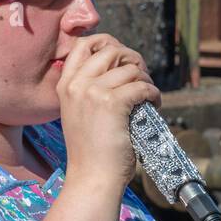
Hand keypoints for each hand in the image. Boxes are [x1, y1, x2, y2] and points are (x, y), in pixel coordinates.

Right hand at [56, 33, 160, 192]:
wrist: (92, 177)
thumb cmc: (91, 151)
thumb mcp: (80, 113)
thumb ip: (90, 89)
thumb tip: (121, 67)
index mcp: (65, 86)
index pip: (83, 45)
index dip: (107, 43)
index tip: (123, 58)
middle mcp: (76, 85)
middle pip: (110, 49)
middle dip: (132, 58)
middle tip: (142, 76)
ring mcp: (92, 92)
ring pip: (130, 68)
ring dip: (146, 79)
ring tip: (149, 96)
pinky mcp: (112, 103)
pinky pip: (142, 86)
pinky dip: (154, 94)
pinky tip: (154, 105)